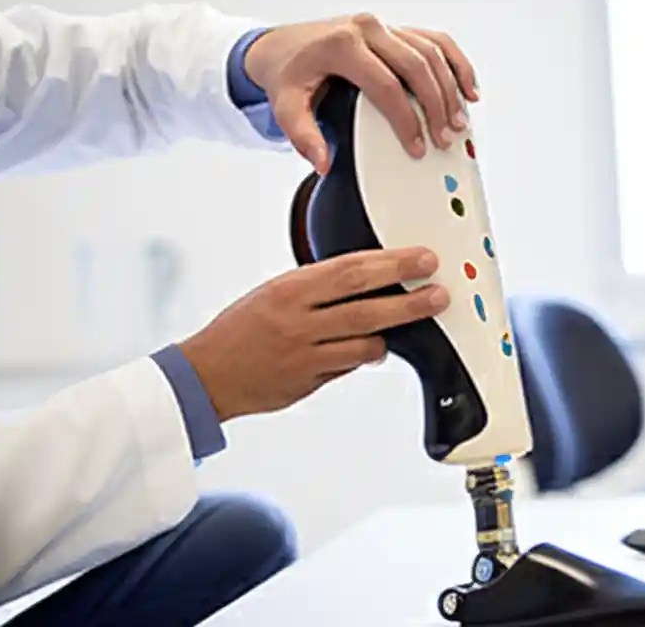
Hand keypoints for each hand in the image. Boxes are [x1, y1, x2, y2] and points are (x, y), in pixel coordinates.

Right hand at [180, 246, 448, 419]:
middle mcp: (298, 323)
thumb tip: (365, 280)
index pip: (351, 271)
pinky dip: (362, 357)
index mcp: (289, 290)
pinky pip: (347, 368)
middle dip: (410, 300)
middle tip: (439, 293)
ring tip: (412, 324)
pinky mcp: (307, 384)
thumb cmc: (239, 329)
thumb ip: (316, 288)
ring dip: (391, 335)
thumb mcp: (273, 292)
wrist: (205, 375)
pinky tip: (370, 350)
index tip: (422, 259)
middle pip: (367, 310)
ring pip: (364, 346)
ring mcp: (304, 357)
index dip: (392, 264)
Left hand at [244, 13, 479, 173]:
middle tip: (446, 137)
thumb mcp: (285, 106)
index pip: (385, 84)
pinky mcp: (396, 29)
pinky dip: (456, 62)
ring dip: (452, 87)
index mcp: (342, 45)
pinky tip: (469, 88)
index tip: (417, 147)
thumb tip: (323, 163)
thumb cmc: (288, 75)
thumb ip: (303, 135)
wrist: (282, 45)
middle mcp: (367, 28)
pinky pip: (435, 40)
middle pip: (416, 65)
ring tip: (460, 121)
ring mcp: (385, 25)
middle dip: (436, 105)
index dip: (405, 119)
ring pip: (431, 51)